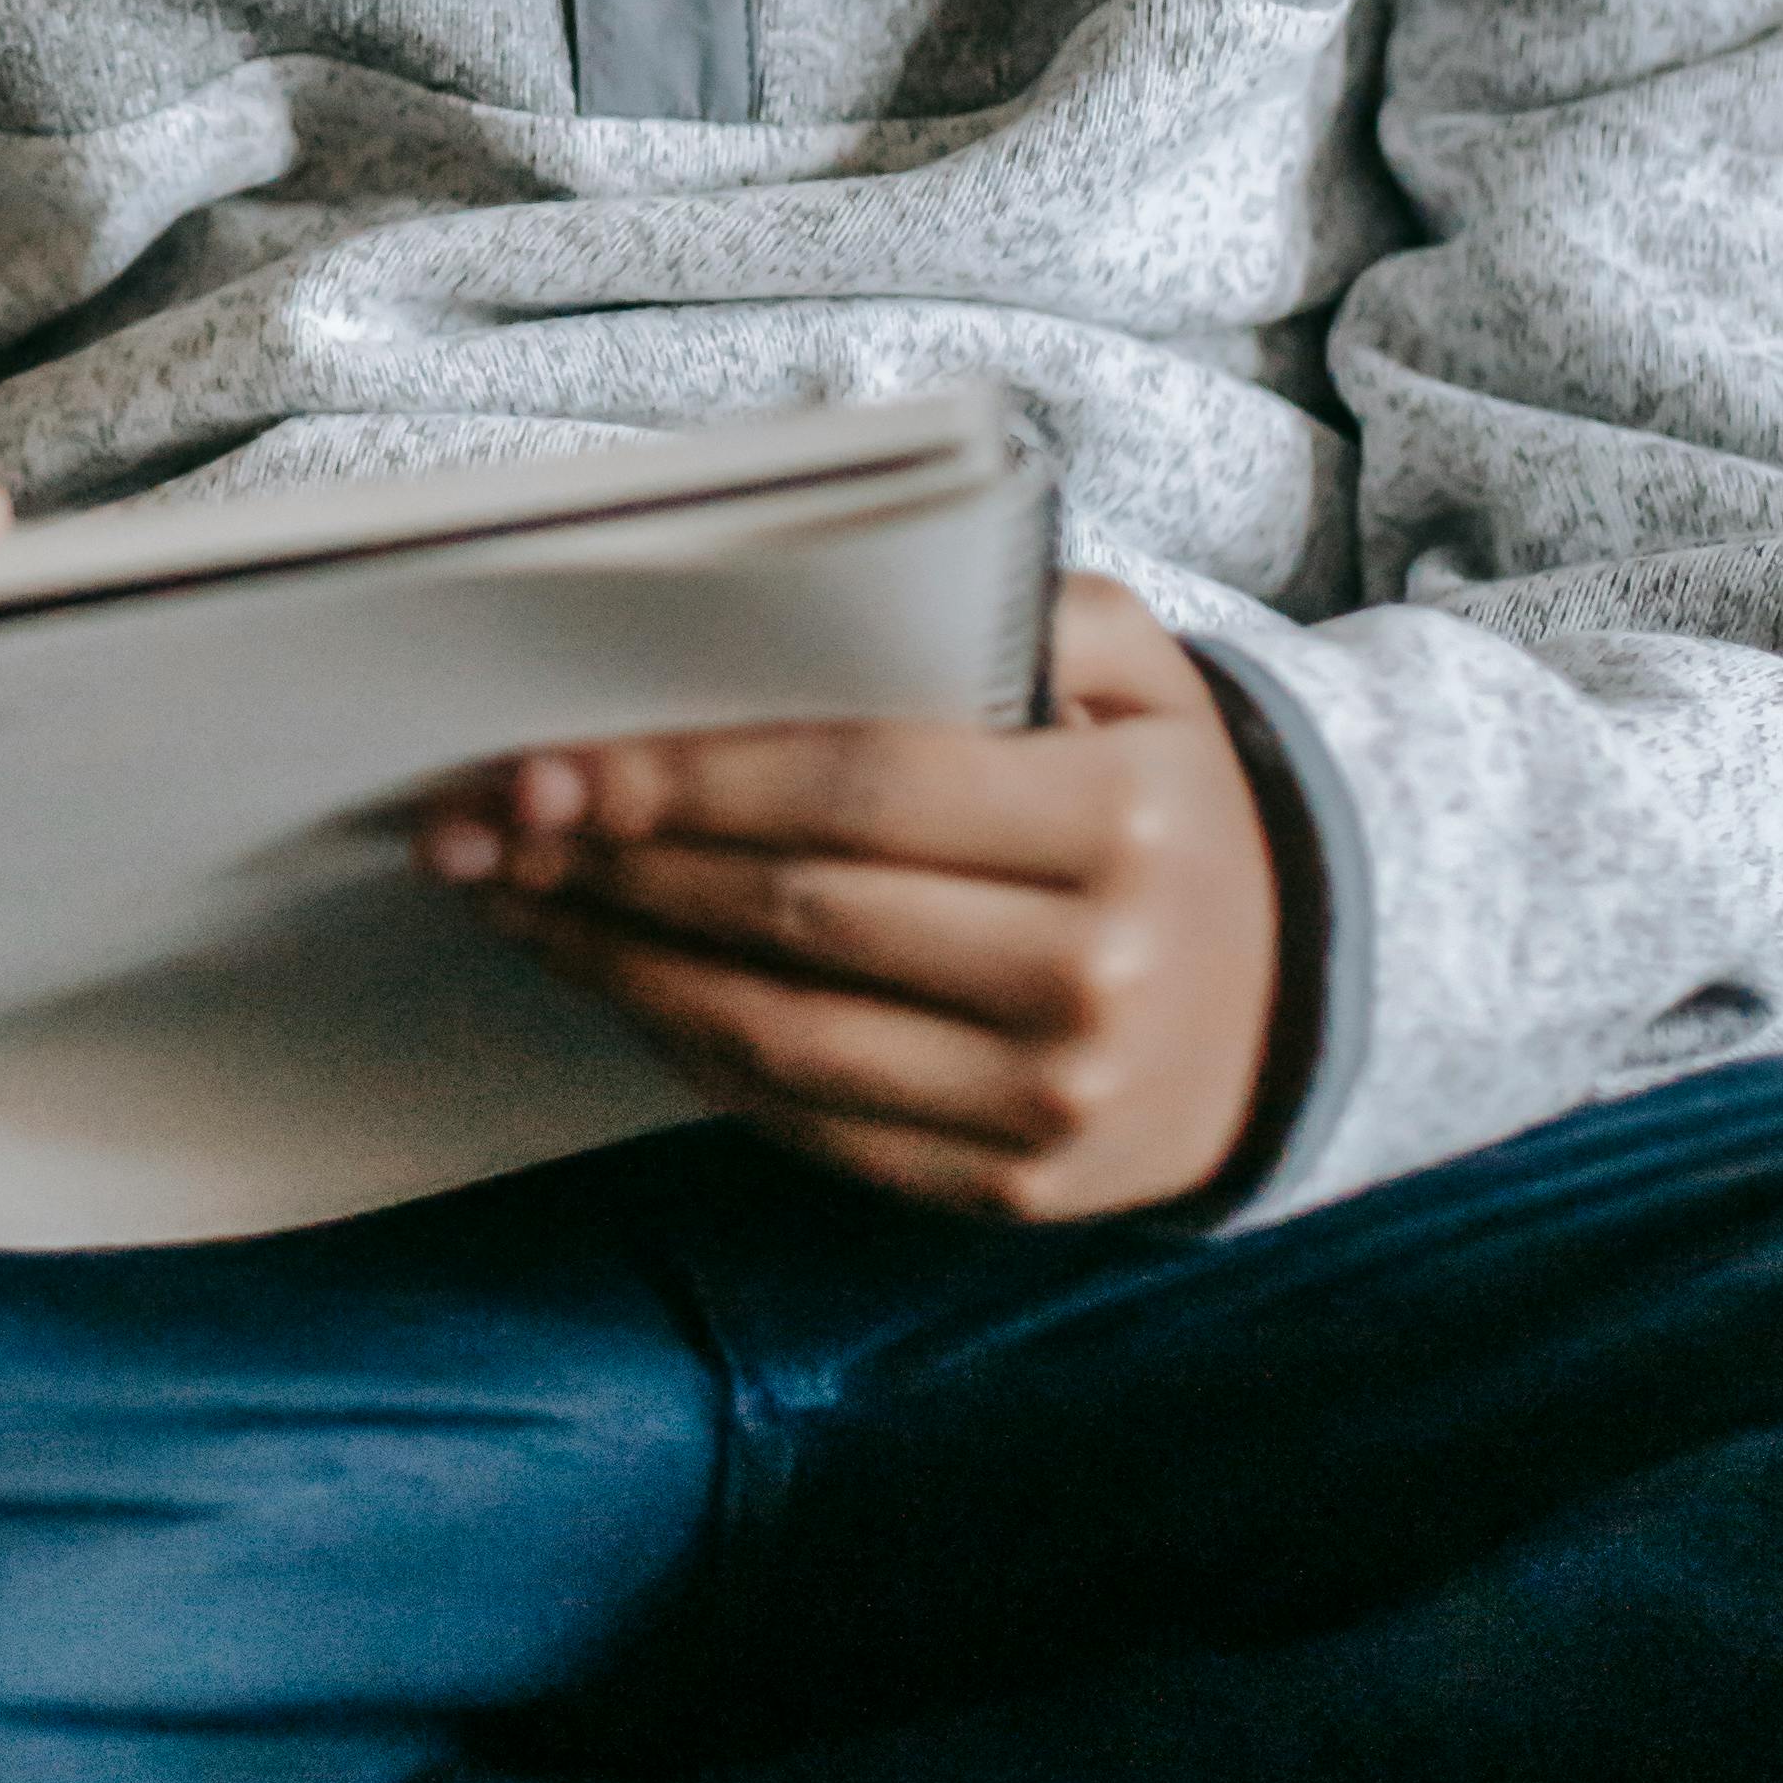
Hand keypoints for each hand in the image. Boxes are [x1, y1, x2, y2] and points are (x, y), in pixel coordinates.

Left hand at [415, 577, 1281, 1218]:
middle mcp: (1092, 972)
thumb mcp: (1136, 667)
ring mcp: (1052, 1100)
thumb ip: (1008, 609)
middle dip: (616, 866)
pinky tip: (616, 984)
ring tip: (516, 904)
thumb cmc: (1165, 798)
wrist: (1295, 992)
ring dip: (619, 966)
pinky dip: (691, 1052)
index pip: (857, 786)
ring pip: (780, 1034)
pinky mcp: (1012, 1188)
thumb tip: (814, 594)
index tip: (550, 761)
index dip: (688, 777)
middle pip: (798, 911)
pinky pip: (811, 1123)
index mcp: (1119, 819)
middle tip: (487, 827)